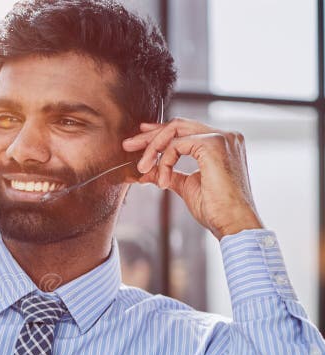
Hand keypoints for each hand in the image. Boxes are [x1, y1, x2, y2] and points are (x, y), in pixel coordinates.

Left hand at [122, 117, 263, 239]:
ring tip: (142, 169)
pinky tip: (162, 182)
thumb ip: (169, 174)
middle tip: (128, 145)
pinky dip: (163, 161)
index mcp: (222, 144)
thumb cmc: (216, 210)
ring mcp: (221, 138)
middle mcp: (225, 136)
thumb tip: (146, 171)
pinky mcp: (213, 145)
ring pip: (175, 130)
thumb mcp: (187, 187)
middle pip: (178, 125)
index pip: (186, 129)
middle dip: (149, 135)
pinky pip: (176, 145)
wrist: (233, 224)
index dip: (160, 132)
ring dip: (152, 149)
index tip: (140, 140)